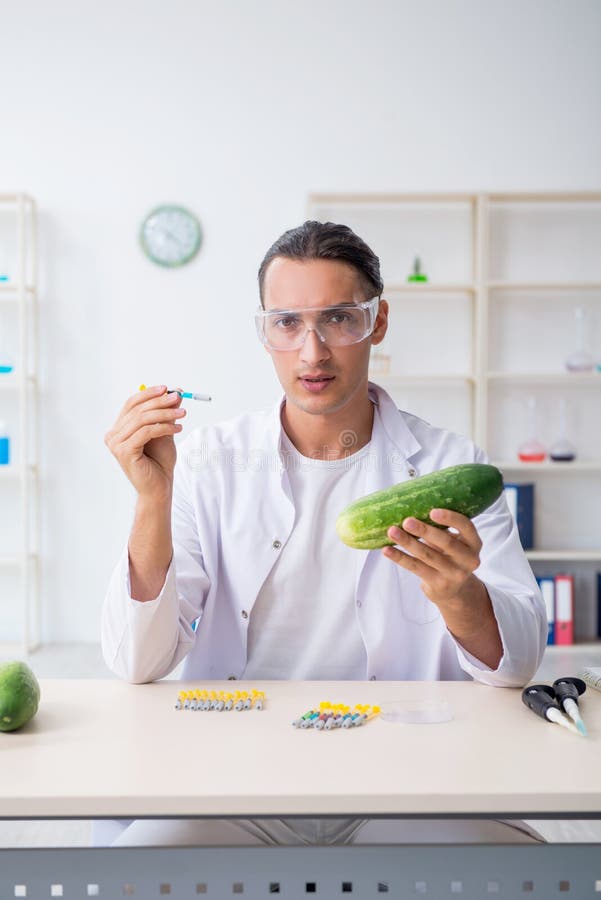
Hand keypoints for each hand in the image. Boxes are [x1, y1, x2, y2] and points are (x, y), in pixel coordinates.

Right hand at [104, 385, 186, 499]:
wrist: (159, 487)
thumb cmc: (159, 462)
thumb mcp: (164, 431)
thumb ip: (166, 413)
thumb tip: (176, 392)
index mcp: (118, 429)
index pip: (131, 404)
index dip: (149, 394)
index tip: (167, 388)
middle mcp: (113, 435)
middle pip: (137, 410)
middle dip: (160, 402)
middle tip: (179, 398)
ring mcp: (116, 444)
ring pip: (143, 420)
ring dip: (165, 414)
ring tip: (183, 414)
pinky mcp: (124, 452)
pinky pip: (146, 432)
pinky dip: (164, 427)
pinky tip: (178, 428)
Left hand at [381, 508, 482, 609]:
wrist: (454, 590)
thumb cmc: (449, 555)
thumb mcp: (455, 542)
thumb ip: (442, 527)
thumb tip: (412, 504)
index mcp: (474, 543)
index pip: (466, 527)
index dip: (451, 519)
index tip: (432, 511)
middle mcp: (468, 560)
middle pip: (445, 543)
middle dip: (425, 531)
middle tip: (407, 521)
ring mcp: (454, 574)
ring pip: (427, 555)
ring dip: (408, 542)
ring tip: (392, 531)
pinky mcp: (438, 584)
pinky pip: (416, 568)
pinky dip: (400, 557)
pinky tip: (387, 550)